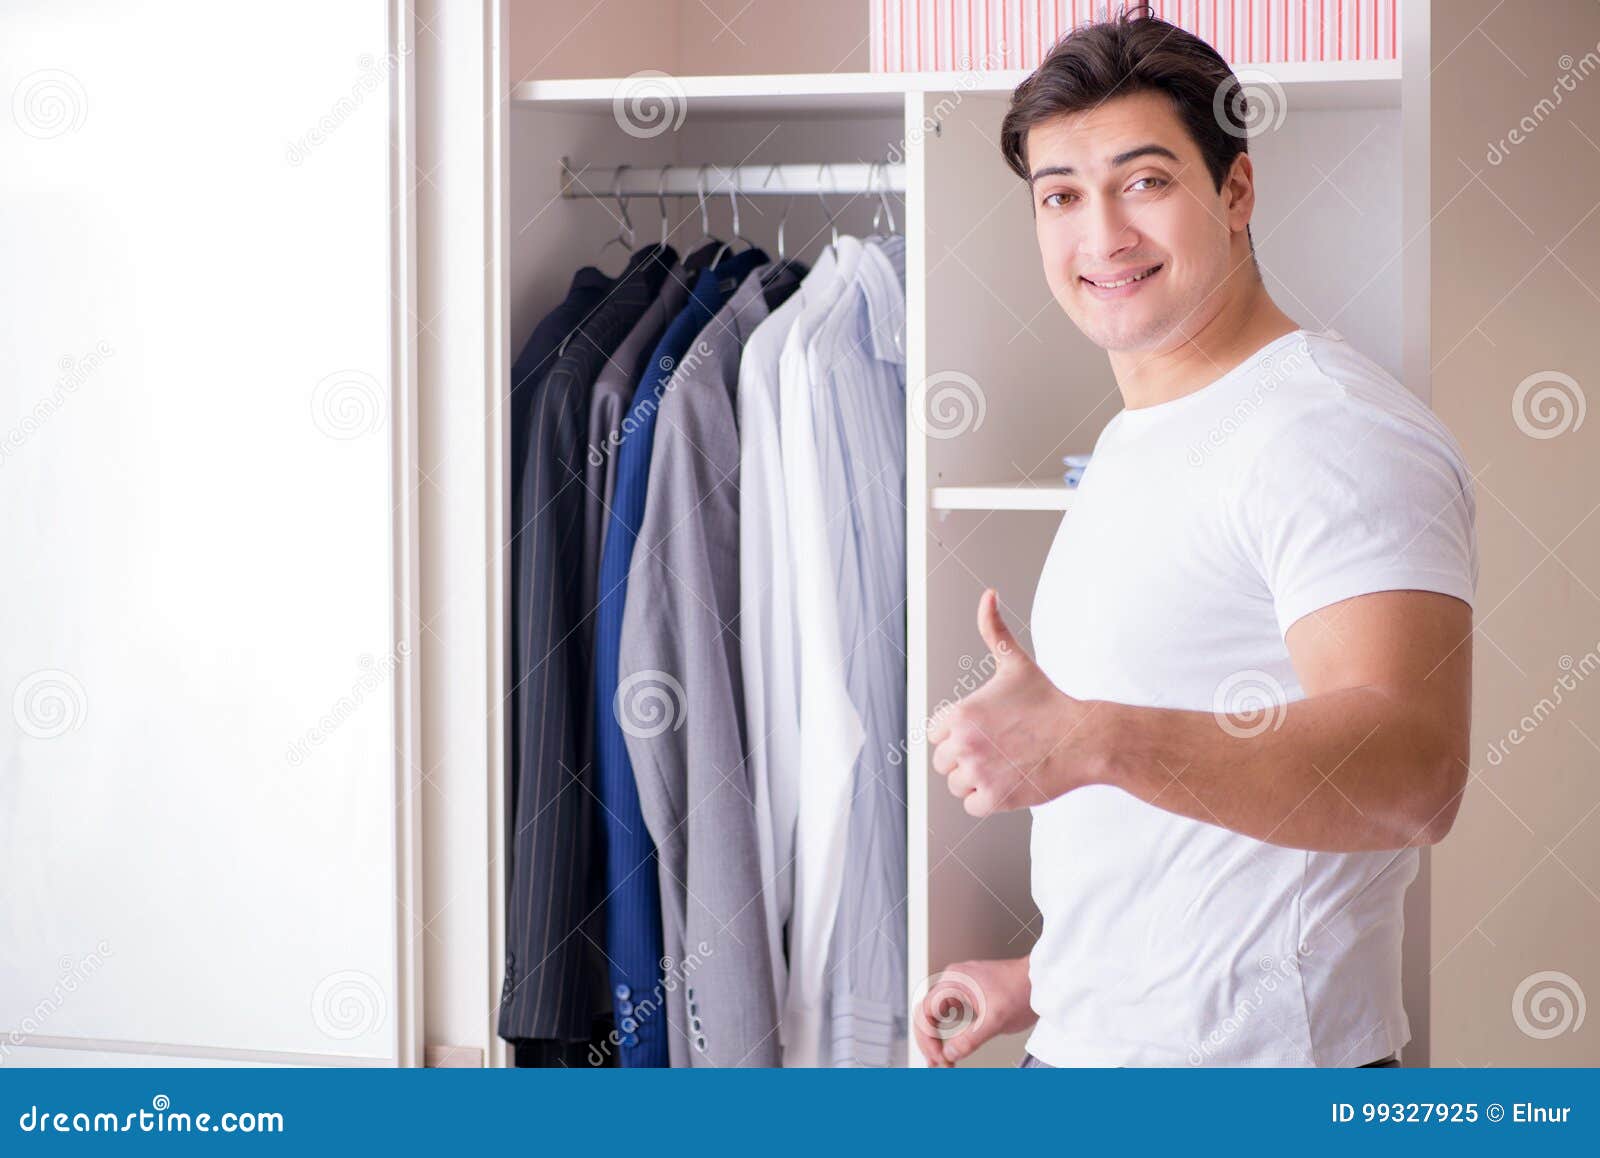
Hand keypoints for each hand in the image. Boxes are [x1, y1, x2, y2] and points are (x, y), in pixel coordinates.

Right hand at [914, 956, 1036, 1066]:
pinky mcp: (969, 996)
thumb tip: (950, 1054)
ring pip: (936, 1017)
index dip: (927, 1038)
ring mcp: (960, 988)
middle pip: (927, 1014)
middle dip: (930, 1042)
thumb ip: (971, 1038)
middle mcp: (953, 981)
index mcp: (954, 980)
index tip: (938, 1058)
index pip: (925, 1011)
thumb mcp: (996, 1019)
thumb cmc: (1022, 989)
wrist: (1042, 981)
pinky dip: (946, 1035)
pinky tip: (949, 1050)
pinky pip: (949, 1016)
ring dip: (935, 1040)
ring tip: (939, 1062)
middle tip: (938, 1065)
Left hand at [928, 588, 1100, 815]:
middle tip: (999, 748)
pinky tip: (1010, 780)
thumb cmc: (1048, 701)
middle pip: (943, 762)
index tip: (985, 730)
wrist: (1084, 738)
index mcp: (959, 714)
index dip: (958, 733)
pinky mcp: (995, 798)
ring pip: (957, 784)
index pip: (935, 735)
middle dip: (966, 758)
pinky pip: (972, 805)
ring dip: (976, 779)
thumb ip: (993, 630)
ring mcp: (978, 773)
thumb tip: (988, 594)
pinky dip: (988, 799)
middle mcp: (963, 744)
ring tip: (1006, 763)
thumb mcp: (1014, 663)